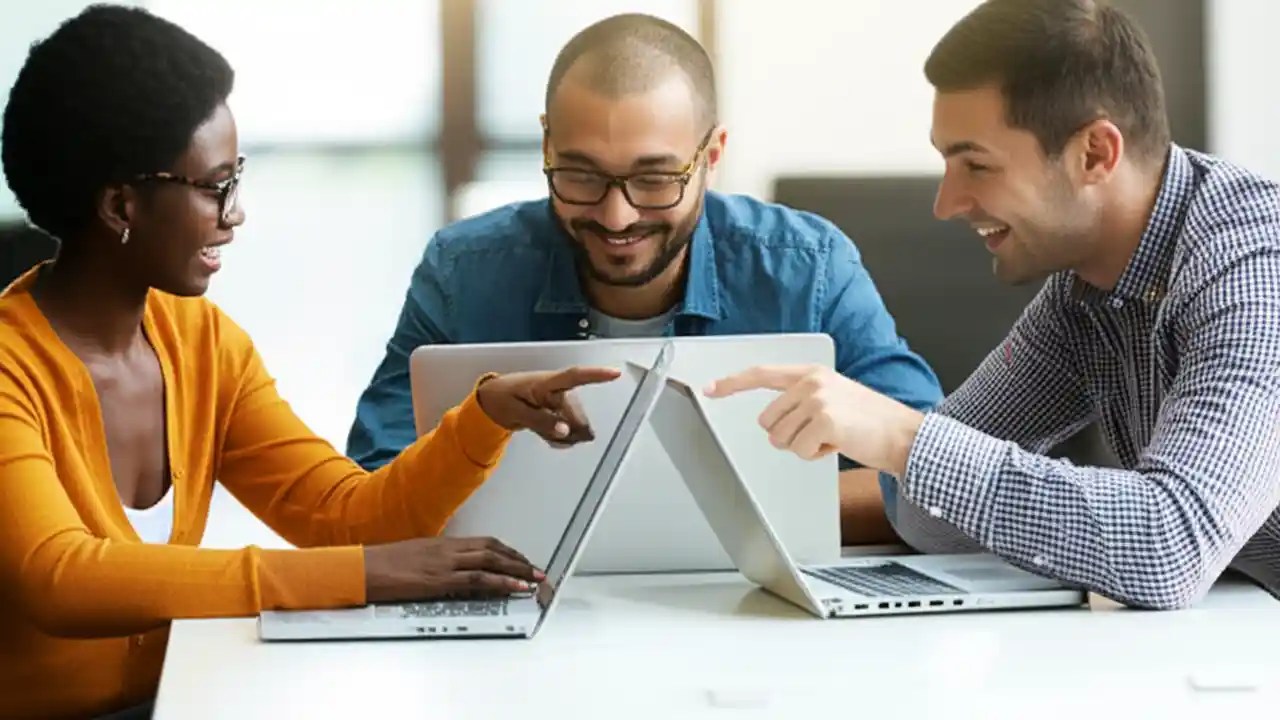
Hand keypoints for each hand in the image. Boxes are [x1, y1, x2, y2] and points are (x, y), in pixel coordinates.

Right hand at [362, 536, 544, 602]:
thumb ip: (436, 562)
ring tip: (534, 579)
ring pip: (490, 561)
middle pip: (493, 549)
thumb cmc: (382, 565)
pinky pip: (477, 579)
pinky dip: (500, 582)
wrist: (362, 568)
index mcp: (443, 544)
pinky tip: (515, 587)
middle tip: (537, 570)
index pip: (484, 543)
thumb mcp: (415, 559)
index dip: (507, 550)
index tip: (521, 559)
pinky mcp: (439, 579)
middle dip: (519, 560)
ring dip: (517, 570)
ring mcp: (444, 563)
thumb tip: (453, 572)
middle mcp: (447, 549)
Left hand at [476, 366, 621, 445]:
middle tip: (548, 436)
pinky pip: (570, 429)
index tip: (614, 374)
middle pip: (577, 415)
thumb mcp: (514, 412)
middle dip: (568, 431)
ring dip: (563, 435)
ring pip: (575, 425)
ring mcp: (561, 401)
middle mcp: (558, 390)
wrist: (493, 398)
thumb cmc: (502, 397)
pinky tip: (550, 434)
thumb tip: (565, 430)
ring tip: (543, 432)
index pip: (574, 377)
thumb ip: (540, 421)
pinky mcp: (561, 410)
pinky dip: (561, 436)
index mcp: (546, 383)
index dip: (596, 375)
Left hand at [704, 364, 924, 476]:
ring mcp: (818, 399)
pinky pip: (799, 450)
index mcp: (812, 374)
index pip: (763, 374)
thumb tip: (771, 425)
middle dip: (789, 435)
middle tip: (820, 434)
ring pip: (780, 439)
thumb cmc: (869, 422)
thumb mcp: (834, 399)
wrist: (902, 434)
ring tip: (832, 437)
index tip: (711, 389)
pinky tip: (837, 445)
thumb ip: (802, 402)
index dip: (734, 383)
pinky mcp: (825, 420)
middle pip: (768, 421)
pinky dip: (816, 455)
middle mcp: (812, 382)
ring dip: (804, 446)